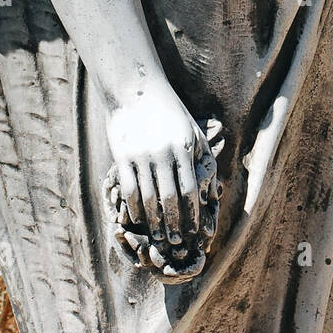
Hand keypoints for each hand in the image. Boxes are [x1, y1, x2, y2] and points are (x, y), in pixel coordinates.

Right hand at [105, 86, 204, 247]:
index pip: (189, 190)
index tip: (193, 232)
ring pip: (147, 198)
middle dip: (173, 225)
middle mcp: (162, 152)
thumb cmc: (170, 112)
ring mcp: (140, 154)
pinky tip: (138, 218)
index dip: (191, 215)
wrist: (136, 89)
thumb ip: (202, 159)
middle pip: (169, 198)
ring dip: (154, 222)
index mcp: (183, 147)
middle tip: (175, 243)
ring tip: (158, 237)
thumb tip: (211, 192)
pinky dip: (134, 208)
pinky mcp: (122, 155)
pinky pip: (129, 189)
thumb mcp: (193, 130)